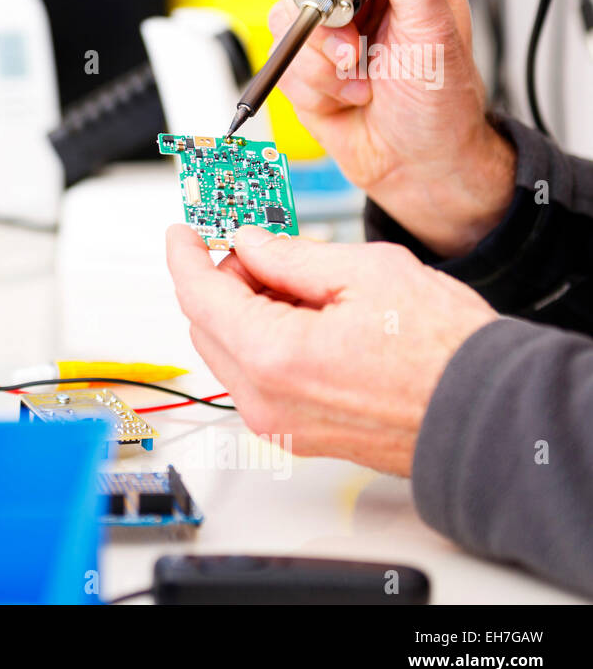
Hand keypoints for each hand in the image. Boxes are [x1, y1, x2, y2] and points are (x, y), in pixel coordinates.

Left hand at [165, 224, 497, 475]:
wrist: (486, 415)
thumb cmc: (445, 352)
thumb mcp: (366, 271)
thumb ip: (291, 254)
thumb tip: (250, 243)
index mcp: (273, 355)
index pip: (198, 295)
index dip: (185, 255)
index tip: (182, 233)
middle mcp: (265, 400)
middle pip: (206, 325)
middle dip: (224, 281)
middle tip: (265, 251)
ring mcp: (278, 424)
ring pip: (229, 352)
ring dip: (245, 312)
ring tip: (302, 286)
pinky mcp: (296, 435)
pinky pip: (256, 379)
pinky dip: (263, 342)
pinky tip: (308, 319)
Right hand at [271, 0, 515, 257]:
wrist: (415, 164)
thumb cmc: (439, 103)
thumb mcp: (437, 29)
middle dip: (322, 2)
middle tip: (353, 30)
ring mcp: (329, 23)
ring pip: (285, 10)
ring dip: (322, 54)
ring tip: (359, 73)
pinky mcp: (304, 59)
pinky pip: (280, 55)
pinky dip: (311, 83)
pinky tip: (346, 95)